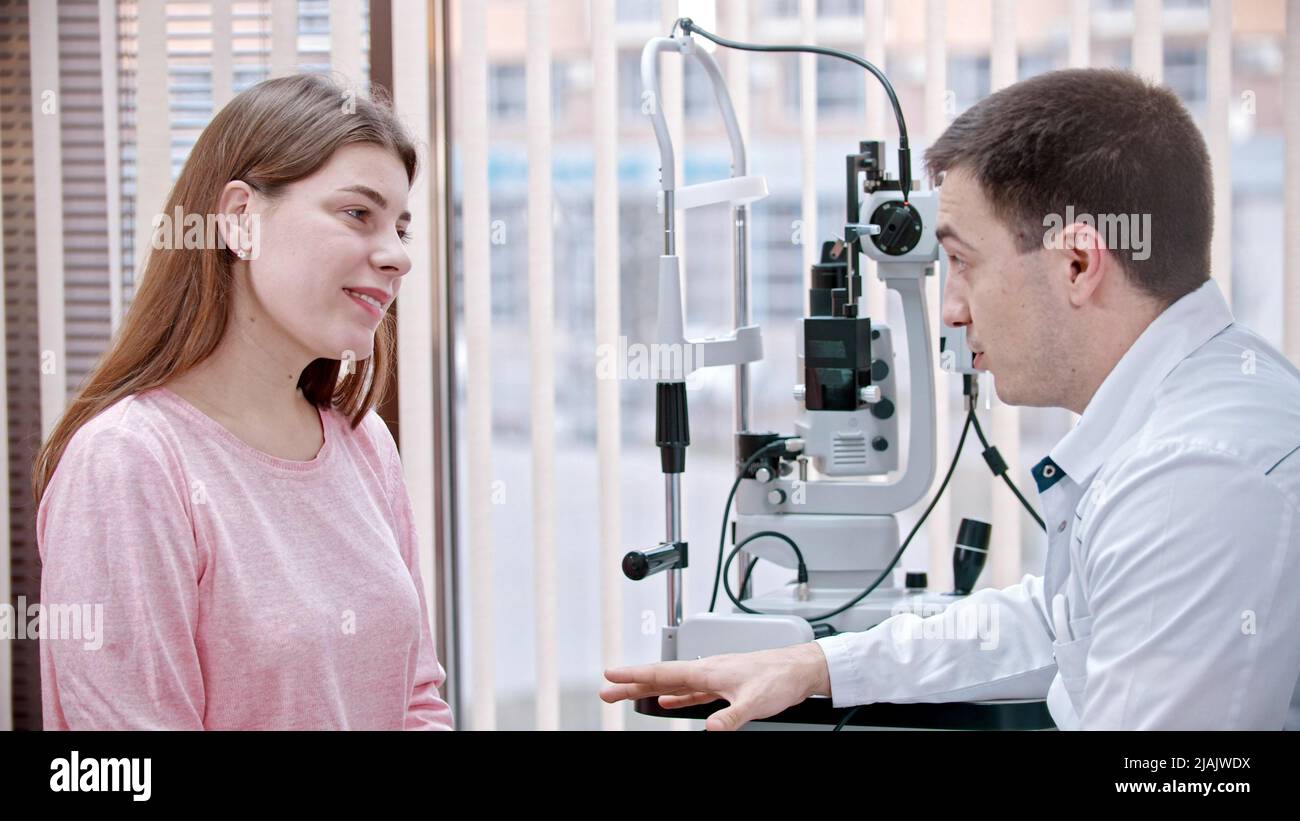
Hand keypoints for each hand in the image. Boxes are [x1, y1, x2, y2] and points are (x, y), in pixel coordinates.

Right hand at [599, 642, 831, 730]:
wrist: (799, 668)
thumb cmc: (779, 677)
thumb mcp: (754, 701)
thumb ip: (730, 716)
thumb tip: (709, 730)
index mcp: (708, 669)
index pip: (664, 672)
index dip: (635, 675)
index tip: (611, 675)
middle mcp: (707, 670)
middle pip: (661, 678)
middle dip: (632, 684)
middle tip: (607, 690)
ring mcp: (713, 677)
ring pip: (673, 684)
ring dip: (650, 691)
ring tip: (628, 696)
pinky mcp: (723, 686)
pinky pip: (691, 692)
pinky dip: (676, 698)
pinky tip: (666, 704)